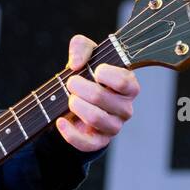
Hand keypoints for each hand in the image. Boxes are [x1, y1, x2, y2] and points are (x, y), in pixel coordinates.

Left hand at [54, 34, 139, 152]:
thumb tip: (77, 64)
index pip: (124, 81)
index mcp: (128, 86)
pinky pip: (87, 143)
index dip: (106, 75)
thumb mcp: (85, 53)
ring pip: (96, 118)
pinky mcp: (99, 141)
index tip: (94, 70)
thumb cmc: (87, 74)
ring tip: (69, 99)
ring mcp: (113, 126)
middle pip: (102, 97)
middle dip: (79, 87)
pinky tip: (60, 122)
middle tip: (71, 83)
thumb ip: (81, 46)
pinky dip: (70, 133)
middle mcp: (125, 108)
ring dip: (76, 105)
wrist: (77, 100)